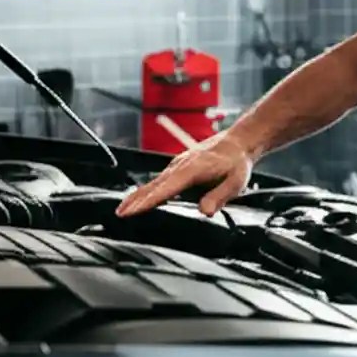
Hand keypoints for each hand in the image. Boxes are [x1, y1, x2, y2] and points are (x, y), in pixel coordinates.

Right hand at [115, 132, 255, 217]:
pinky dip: (146, 190)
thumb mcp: (235, 182)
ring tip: (122, 210)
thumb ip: (219, 196)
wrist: (238, 143)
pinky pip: (159, 180)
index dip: (148, 202)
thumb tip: (204, 211)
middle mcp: (181, 166)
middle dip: (135, 200)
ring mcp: (177, 165)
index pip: (166, 189)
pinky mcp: (178, 167)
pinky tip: (138, 199)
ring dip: (137, 195)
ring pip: (153, 182)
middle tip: (119, 214)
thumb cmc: (236, 163)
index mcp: (193, 170)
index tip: (132, 211)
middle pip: (153, 185)